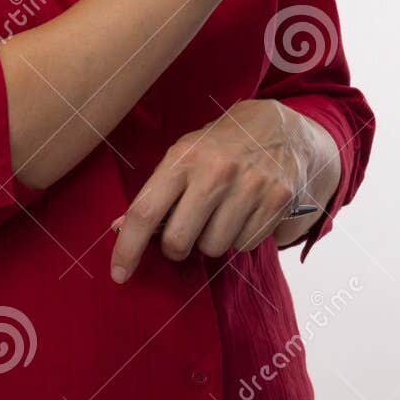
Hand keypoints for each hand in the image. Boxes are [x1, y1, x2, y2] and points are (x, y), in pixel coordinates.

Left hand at [108, 99, 335, 280]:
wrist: (281, 126)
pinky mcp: (279, 200)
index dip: (127, 249)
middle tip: (185, 232)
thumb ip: (156, 192)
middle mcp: (217, 171)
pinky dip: (242, 237)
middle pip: (178, 241)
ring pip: (213, 248)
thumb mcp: (184, 154)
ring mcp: (251, 186)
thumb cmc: (221, 145)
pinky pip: (246, 245)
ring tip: (222, 215)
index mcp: (185, 157)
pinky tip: (247, 213)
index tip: (119, 274)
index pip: (145, 211)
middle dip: (176, 247)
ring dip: (212, 240)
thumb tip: (120, 229)